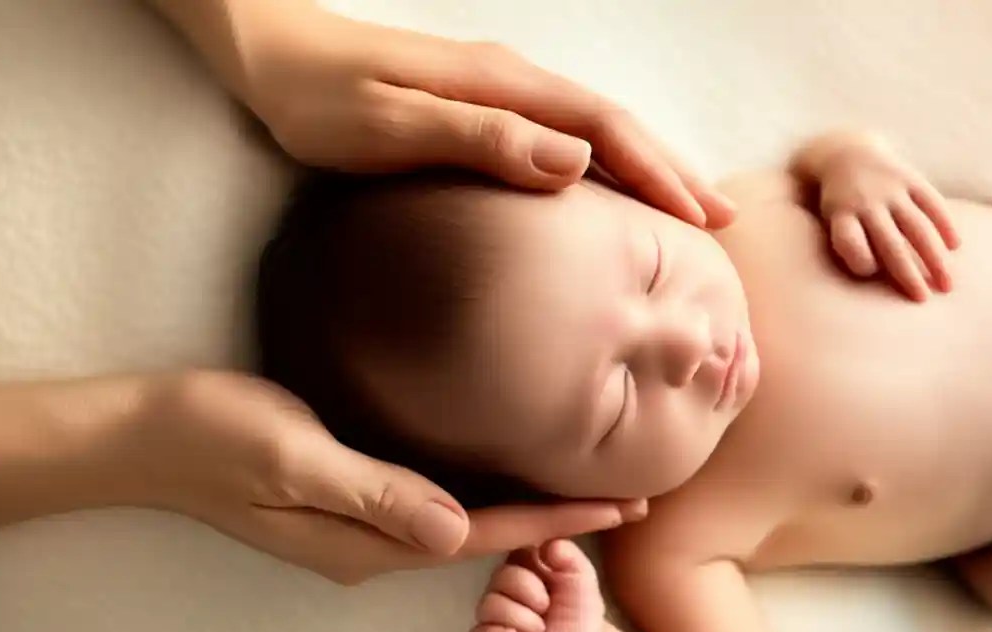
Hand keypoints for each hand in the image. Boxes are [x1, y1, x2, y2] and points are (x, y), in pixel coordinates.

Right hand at [114, 371, 645, 584]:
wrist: (139, 435)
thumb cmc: (211, 435)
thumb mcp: (292, 458)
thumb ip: (374, 494)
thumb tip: (454, 532)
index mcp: (365, 542)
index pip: (482, 534)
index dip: (555, 520)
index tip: (624, 503)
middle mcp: (370, 544)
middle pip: (483, 536)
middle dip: (555, 520)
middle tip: (631, 493)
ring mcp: (356, 523)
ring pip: (460, 520)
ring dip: (523, 504)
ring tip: (586, 479)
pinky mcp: (345, 495)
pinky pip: (429, 499)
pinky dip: (479, 484)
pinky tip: (503, 457)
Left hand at [220, 1, 734, 227]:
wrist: (270, 53)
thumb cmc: (320, 96)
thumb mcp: (392, 125)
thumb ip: (481, 140)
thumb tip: (575, 162)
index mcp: (501, 86)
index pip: (603, 128)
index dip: (657, 172)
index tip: (702, 218)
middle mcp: (511, 82)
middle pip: (613, 125)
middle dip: (670, 170)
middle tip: (721, 218)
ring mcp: (497, 91)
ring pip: (592, 130)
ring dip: (644, 167)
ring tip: (684, 209)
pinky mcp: (478, 106)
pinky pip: (562, 135)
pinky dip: (602, 164)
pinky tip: (607, 189)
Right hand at [468, 539, 607, 631]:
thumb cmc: (579, 609)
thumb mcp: (581, 576)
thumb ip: (568, 554)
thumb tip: (547, 544)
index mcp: (522, 563)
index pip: (514, 552)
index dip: (534, 567)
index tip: (553, 577)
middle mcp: (502, 584)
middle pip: (501, 577)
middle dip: (531, 595)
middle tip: (548, 608)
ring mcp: (492, 613)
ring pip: (488, 606)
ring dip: (522, 620)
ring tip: (540, 631)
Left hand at [815, 140, 959, 300]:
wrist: (845, 155)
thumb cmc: (839, 204)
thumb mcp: (829, 221)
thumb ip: (847, 246)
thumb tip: (873, 279)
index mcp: (841, 215)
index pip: (850, 242)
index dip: (860, 260)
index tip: (871, 274)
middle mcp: (867, 203)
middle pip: (889, 243)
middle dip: (906, 273)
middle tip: (922, 299)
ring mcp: (891, 190)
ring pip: (917, 227)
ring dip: (934, 257)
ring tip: (947, 284)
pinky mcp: (911, 179)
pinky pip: (931, 203)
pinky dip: (945, 224)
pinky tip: (955, 246)